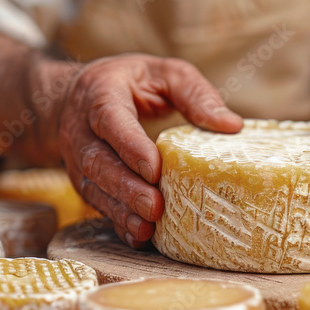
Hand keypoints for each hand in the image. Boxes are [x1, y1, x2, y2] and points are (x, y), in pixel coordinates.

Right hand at [51, 55, 242, 246]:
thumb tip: (232, 126)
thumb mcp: (165, 73)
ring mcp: (79, 159)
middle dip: (127, 188)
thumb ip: (195, 94)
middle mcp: (82, 129)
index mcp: (101, 95)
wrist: (77, 98)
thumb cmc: (133, 83)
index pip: (111, 121)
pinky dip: (118, 221)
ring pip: (95, 187)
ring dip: (122, 210)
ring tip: (148, 227)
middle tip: (155, 207)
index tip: (155, 170)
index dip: (130, 147)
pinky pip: (98, 203)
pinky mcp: (86, 181)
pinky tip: (139, 236)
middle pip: (99, 161)